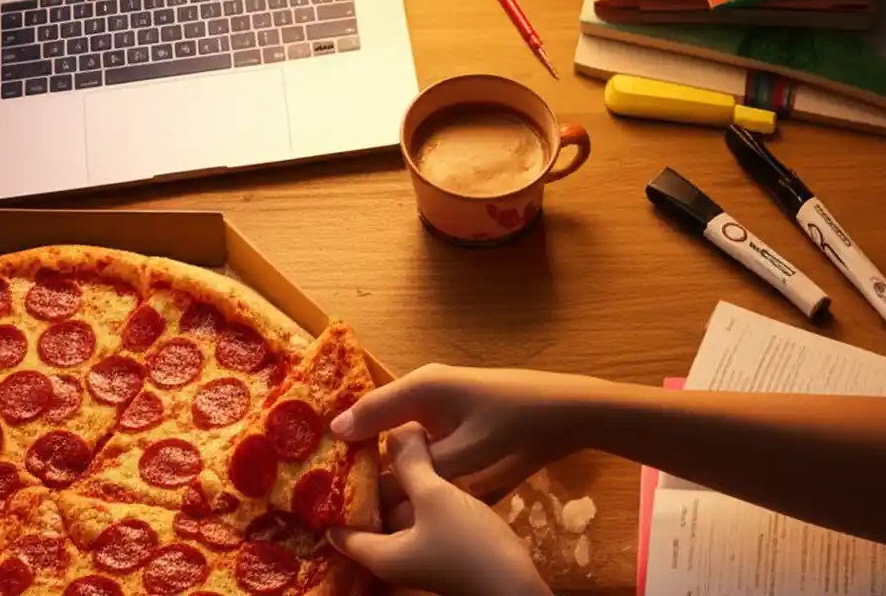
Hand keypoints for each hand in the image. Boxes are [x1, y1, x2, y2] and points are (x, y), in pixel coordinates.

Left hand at [328, 424, 549, 595]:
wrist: (518, 585)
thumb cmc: (469, 545)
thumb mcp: (435, 496)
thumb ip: (410, 465)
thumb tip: (393, 432)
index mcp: (380, 554)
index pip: (340, 530)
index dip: (332, 500)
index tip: (326, 466)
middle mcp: (395, 559)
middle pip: (371, 520)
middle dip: (367, 486)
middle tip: (357, 447)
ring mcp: (421, 557)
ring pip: (398, 517)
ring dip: (396, 489)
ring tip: (387, 449)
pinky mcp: (443, 550)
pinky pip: (420, 520)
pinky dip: (417, 498)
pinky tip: (424, 470)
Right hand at [330, 364, 610, 506]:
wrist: (567, 412)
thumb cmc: (516, 427)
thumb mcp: (466, 458)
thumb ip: (419, 475)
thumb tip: (378, 498)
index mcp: (421, 388)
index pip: (366, 412)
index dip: (342, 440)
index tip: (318, 468)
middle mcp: (424, 388)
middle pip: (378, 421)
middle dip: (360, 452)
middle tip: (340, 487)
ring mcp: (440, 399)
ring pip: (398, 430)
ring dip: (385, 457)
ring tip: (366, 491)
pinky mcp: (453, 414)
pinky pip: (419, 435)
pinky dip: (408, 456)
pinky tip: (404, 482)